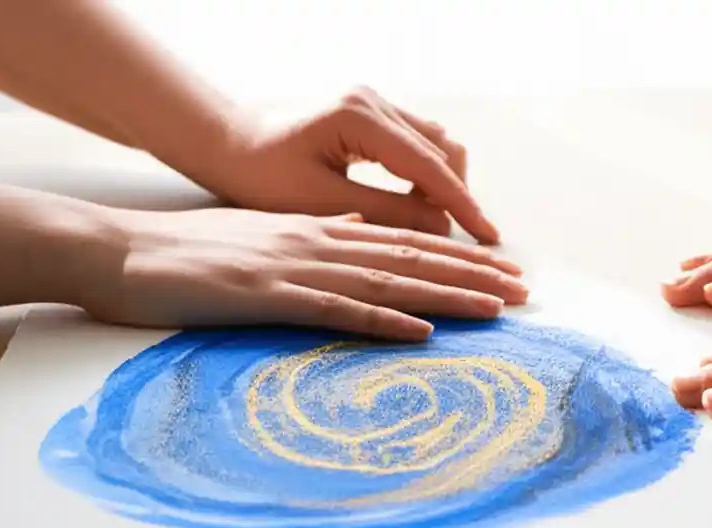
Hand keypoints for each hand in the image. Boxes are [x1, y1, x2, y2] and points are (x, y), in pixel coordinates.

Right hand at [78, 208, 525, 340]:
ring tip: (496, 308)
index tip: (501, 269)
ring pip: (388, 282)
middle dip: (472, 274)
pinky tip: (422, 333)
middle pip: (411, 259)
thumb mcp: (262, 235)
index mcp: (318, 230)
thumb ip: (314, 234)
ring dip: (446, 296)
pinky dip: (383, 323)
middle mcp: (317, 243)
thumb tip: (357, 229)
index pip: (404, 243)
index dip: (458, 256)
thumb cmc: (188, 252)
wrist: (120, 251)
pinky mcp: (266, 298)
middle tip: (525, 289)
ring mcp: (294, 269)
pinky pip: (335, 311)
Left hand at [203, 87, 498, 243]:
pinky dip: (424, 175)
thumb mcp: (322, 203)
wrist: (223, 143)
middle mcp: (373, 101)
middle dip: (458, 196)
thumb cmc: (257, 174)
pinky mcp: (369, 113)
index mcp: (359, 117)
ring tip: (437, 226)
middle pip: (442, 150)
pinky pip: (415, 143)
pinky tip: (415, 205)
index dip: (462, 205)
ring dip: (442, 185)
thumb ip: (386, 215)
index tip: (488, 237)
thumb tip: (442, 230)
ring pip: (434, 145)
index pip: (429, 166)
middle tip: (466, 242)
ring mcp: (373, 102)